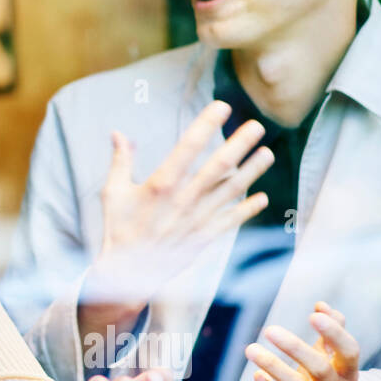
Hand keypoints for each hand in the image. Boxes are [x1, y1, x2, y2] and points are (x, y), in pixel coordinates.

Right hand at [80, 101, 271, 339]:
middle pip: (218, 166)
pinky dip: (247, 209)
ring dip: (251, 172)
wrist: (127, 273)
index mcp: (160, 184)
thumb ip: (121, 161)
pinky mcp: (203, 238)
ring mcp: (196, 219)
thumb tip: (118, 132)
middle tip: (257, 125)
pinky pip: (230, 220)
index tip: (221, 106)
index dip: (206, 125)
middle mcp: (183, 200)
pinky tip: (263, 198)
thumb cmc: (118, 229)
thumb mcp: (113, 192)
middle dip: (239, 144)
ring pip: (229, 191)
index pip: (188, 147)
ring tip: (267, 153)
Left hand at [244, 302, 360, 380]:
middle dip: (295, 348)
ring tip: (251, 349)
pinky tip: (257, 376)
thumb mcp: (332, 363)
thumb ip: (330, 334)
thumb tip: (322, 305)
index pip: (350, 352)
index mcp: (348, 375)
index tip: (314, 315)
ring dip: (274, 367)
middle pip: (321, 370)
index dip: (334, 334)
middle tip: (270, 330)